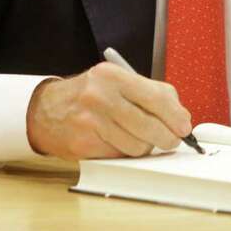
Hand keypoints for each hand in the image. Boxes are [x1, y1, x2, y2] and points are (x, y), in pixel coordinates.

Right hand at [25, 62, 191, 159]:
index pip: (155, 97)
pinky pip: (119, 155)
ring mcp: (90, 121)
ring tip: (137, 137)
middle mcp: (100, 96)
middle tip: (171, 141)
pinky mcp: (84, 144)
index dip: (175, 115)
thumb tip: (181, 117)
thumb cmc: (89, 95)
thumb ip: (150, 93)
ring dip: (144, 147)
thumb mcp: (117, 81)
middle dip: (167, 138)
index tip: (184, 126)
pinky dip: (125, 152)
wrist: (46, 110)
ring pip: (137, 146)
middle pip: (149, 125)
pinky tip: (117, 141)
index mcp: (112, 76)